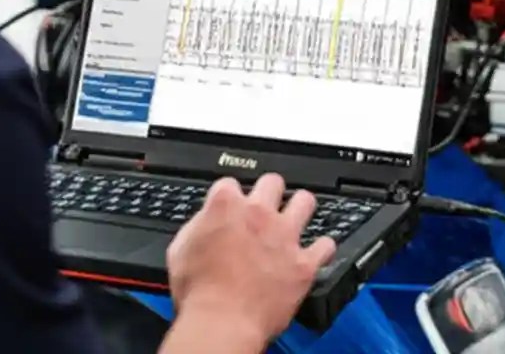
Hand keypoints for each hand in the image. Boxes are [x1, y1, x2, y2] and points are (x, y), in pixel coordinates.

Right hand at [160, 174, 336, 352]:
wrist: (221, 322)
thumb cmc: (199, 294)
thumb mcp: (180, 251)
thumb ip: (197, 228)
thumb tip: (205, 224)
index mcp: (225, 206)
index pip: (229, 183)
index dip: (229, 195)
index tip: (230, 205)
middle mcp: (259, 214)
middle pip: (272, 182)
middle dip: (269, 191)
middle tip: (266, 205)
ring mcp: (285, 236)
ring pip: (305, 202)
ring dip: (300, 207)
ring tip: (296, 214)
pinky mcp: (304, 262)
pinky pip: (325, 246)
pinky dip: (322, 248)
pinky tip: (317, 251)